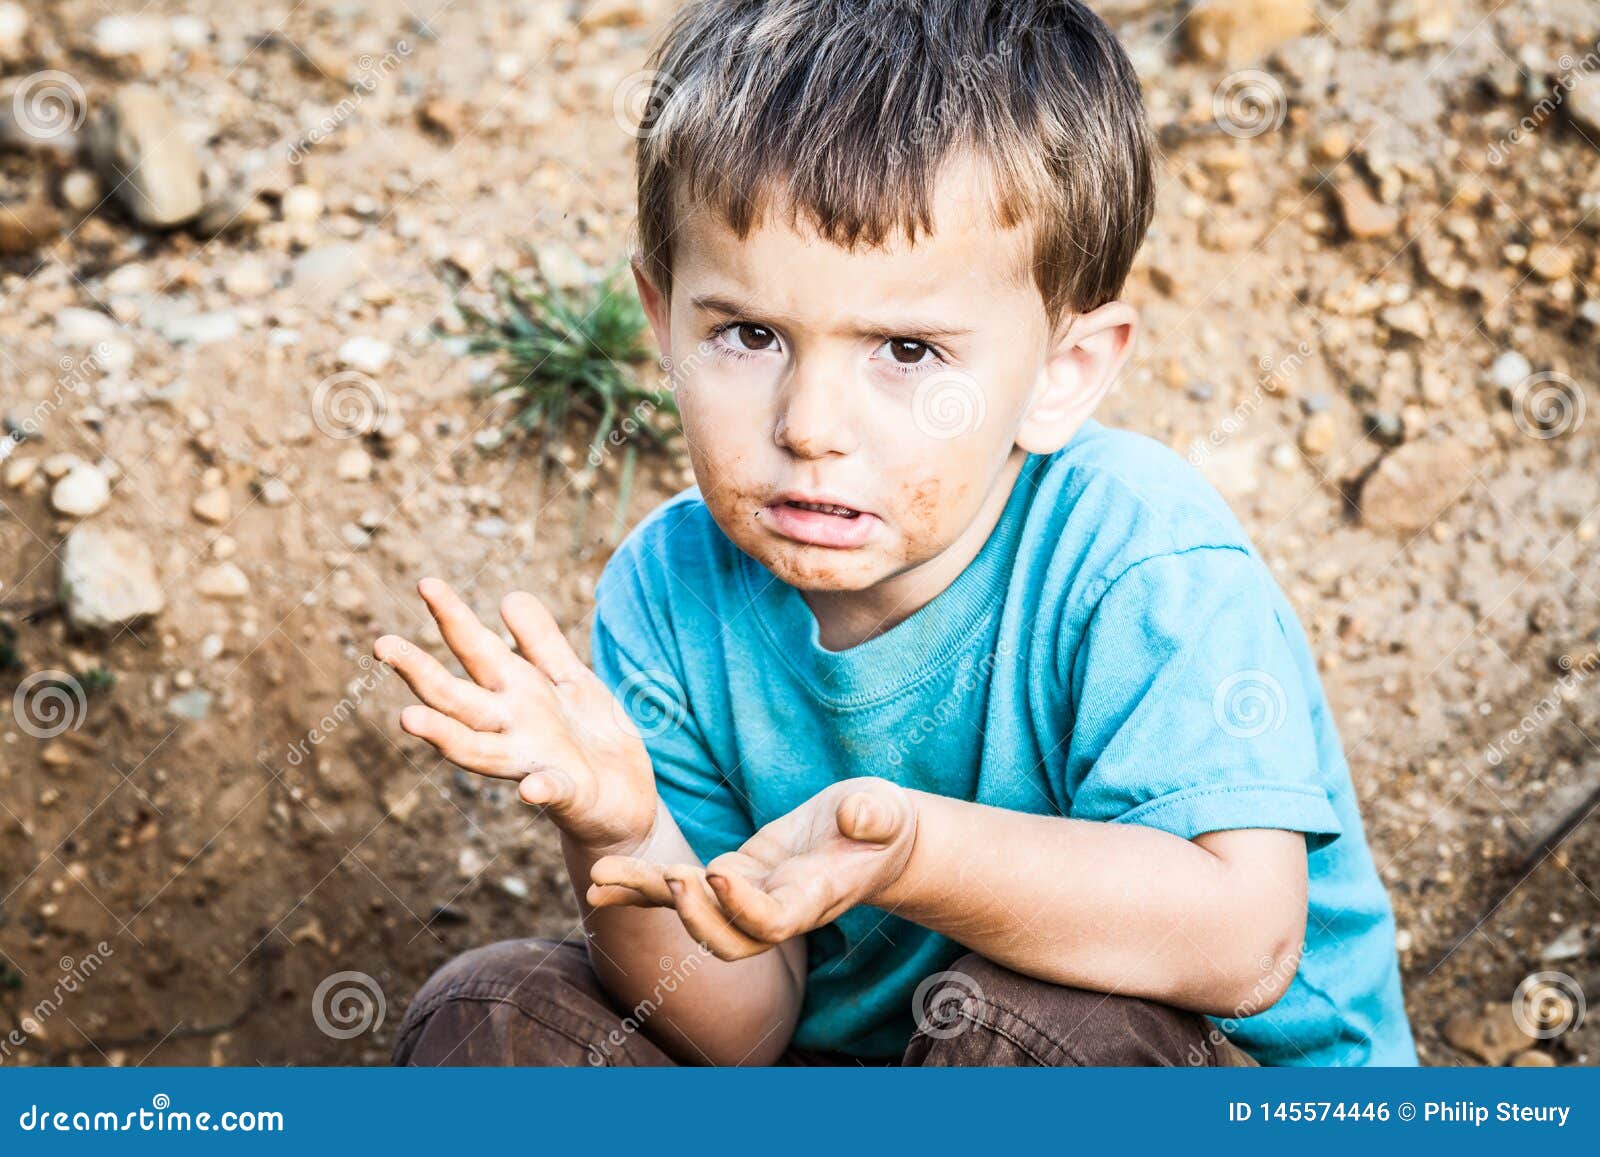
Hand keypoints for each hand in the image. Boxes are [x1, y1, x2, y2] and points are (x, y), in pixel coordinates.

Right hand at [375, 577, 658, 854]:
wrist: (625, 803)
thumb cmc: (591, 740)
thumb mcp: (570, 680)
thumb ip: (541, 644)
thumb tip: (507, 597)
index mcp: (515, 694)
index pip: (475, 651)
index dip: (453, 617)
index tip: (425, 582)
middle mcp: (512, 728)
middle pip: (456, 699)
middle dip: (419, 673)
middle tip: (381, 644)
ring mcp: (535, 762)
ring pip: (478, 751)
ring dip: (443, 736)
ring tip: (408, 717)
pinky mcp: (569, 795)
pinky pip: (552, 792)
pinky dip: (540, 789)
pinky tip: (529, 789)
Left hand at [587, 778, 917, 959]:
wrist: (872, 842)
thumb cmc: (881, 824)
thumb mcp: (886, 811)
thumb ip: (875, 815)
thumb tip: (857, 814)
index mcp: (813, 898)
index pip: (773, 921)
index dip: (743, 906)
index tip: (718, 871)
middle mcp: (776, 910)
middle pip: (727, 939)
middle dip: (694, 914)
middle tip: (670, 877)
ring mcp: (748, 898)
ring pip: (693, 916)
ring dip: (646, 898)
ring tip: (598, 878)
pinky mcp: (730, 877)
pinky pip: (680, 890)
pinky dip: (638, 887)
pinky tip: (598, 880)